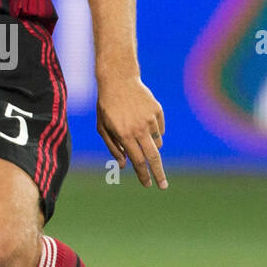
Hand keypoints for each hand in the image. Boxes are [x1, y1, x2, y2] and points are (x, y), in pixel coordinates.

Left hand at [97, 73, 166, 187]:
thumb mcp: (103, 127)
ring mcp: (150, 119)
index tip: (148, 184)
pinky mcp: (157, 111)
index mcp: (125, 135)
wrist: (118, 80)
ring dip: (150, 146)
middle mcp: (139, 129)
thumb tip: (123, 165)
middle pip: (153, 157)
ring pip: (156, 143)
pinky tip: (142, 121)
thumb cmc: (107, 106)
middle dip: (159, 174)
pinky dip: (153, 132)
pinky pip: (159, 129)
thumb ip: (113, 147)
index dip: (143, 175)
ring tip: (137, 133)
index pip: (138, 161)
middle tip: (163, 186)